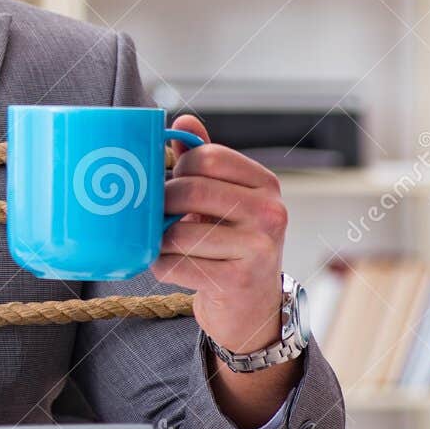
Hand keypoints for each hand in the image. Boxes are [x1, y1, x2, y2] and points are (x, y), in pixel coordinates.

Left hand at [153, 114, 287, 352]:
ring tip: (166, 244)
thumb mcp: (223, 198)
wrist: (252, 306)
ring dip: (159, 240)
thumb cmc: (230, 242)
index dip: (178, 168)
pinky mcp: (237, 281)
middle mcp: (270, 213)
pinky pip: (174, 264)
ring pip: (178, 231)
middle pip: (190, 190)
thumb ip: (203, 160)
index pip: (207, 157)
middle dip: (162, 203)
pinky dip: (161, 266)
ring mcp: (258, 248)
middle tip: (159, 215)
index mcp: (266, 185)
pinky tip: (173, 266)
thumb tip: (182, 122)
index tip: (174, 183)